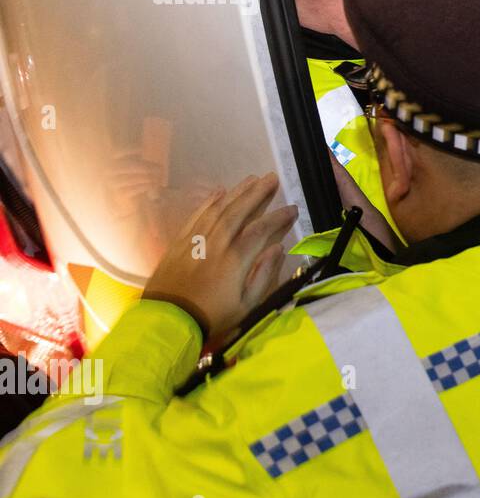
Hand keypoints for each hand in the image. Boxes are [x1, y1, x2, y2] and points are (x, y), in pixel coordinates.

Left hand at [142, 173, 298, 350]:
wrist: (169, 320)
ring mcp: (196, 240)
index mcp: (235, 259)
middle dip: (257, 193)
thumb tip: (277, 249)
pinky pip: (196, 215)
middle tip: (271, 177)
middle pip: (239, 211)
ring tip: (250, 179)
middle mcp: (216, 243)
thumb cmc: (212, 316)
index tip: (292, 208)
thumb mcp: (247, 306)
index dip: (278, 217)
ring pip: (218, 209)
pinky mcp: (180, 242)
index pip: (261, 230)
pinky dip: (208, 202)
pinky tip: (219, 192)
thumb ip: (264, 276)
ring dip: (236, 192)